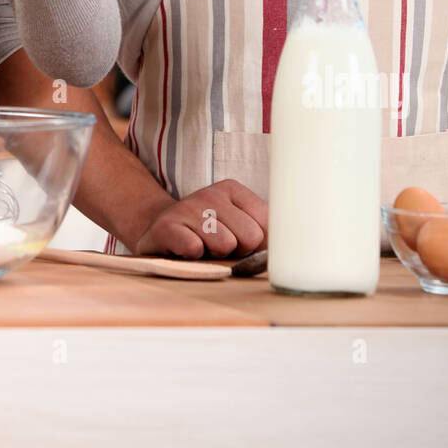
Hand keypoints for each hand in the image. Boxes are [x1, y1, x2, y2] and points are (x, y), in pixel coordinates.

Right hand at [134, 179, 267, 259]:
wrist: (160, 231)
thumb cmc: (208, 234)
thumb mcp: (239, 224)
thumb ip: (265, 232)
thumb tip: (287, 250)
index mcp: (232, 189)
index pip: (267, 224)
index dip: (256, 243)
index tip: (240, 241)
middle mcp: (210, 194)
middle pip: (251, 237)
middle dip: (238, 250)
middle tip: (219, 247)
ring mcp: (187, 208)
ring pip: (225, 244)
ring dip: (215, 255)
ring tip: (203, 247)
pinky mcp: (166, 227)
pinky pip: (195, 249)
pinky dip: (193, 258)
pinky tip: (185, 251)